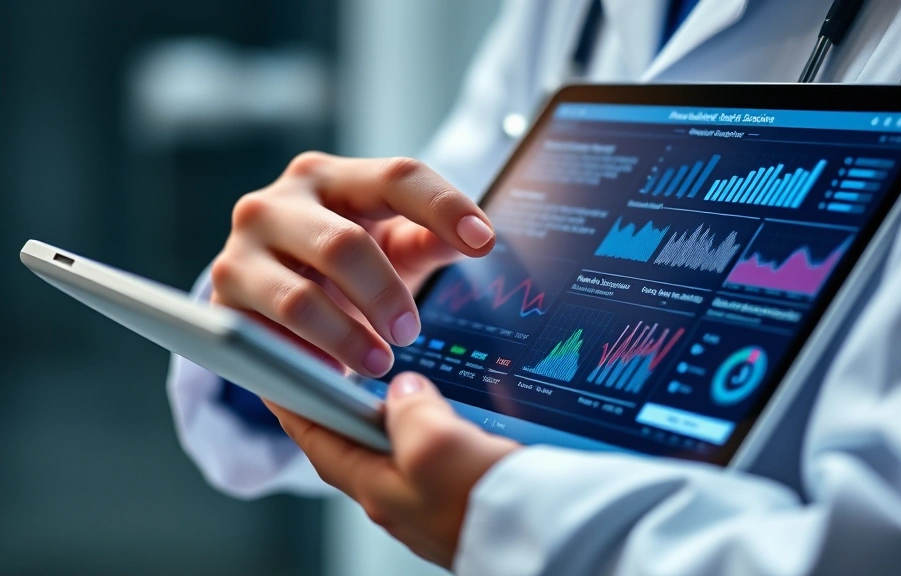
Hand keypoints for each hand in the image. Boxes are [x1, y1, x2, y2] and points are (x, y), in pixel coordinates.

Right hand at [210, 152, 495, 375]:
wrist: (271, 284)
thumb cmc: (343, 259)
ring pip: (300, 300)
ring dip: (347, 338)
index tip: (484, 242)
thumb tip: (477, 236)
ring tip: (379, 362)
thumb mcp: (391, 243)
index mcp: (331, 176)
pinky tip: (328, 373)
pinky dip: (303, 359)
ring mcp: (241, 251)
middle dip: (385, 294)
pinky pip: (265, 338)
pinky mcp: (222, 301)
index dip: (443, 207)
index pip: (396, 177)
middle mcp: (277, 203)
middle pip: (343, 244)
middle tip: (410, 331)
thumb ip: (430, 236)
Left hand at [265, 372, 519, 567]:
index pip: (318, 441)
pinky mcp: (461, 495)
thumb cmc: (491, 509)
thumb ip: (410, 411)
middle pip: (354, 444)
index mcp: (378, 489)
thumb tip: (404, 390)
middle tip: (343, 370)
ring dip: (392, 414)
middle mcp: (399, 498)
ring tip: (400, 385)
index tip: (277, 378)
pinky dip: (431, 427)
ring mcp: (430, 499)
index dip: (295, 407)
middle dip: (344, 406)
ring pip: (397, 446)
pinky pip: (434, 454)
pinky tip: (451, 415)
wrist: (549, 539)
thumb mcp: (437, 446)